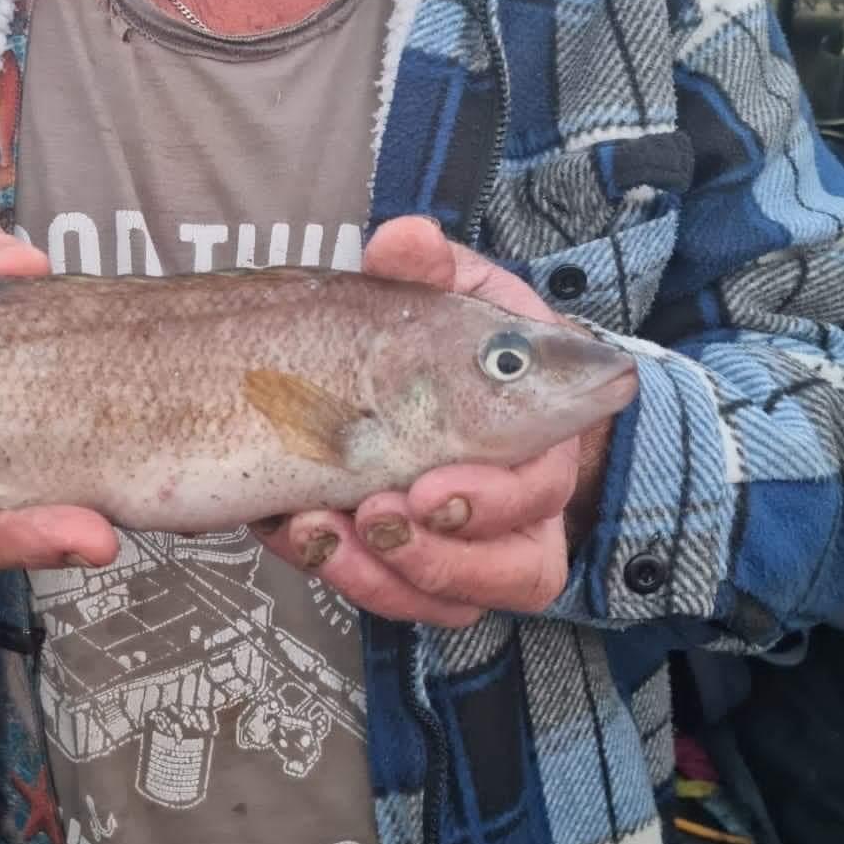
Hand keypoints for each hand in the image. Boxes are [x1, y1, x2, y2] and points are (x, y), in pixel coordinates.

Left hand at [256, 217, 611, 628]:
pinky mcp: (429, 573)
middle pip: (510, 564)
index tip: (427, 489)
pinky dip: (356, 581)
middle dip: (435, 552)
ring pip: (459, 599)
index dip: (492, 500)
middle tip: (368, 517)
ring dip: (387, 578)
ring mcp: (483, 549)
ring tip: (320, 534)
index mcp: (542, 431)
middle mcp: (527, 504)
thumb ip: (426, 269)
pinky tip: (300, 537)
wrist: (436, 382)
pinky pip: (408, 603)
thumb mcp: (446, 291)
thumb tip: (405, 239)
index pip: (541, 485)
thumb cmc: (456, 338)